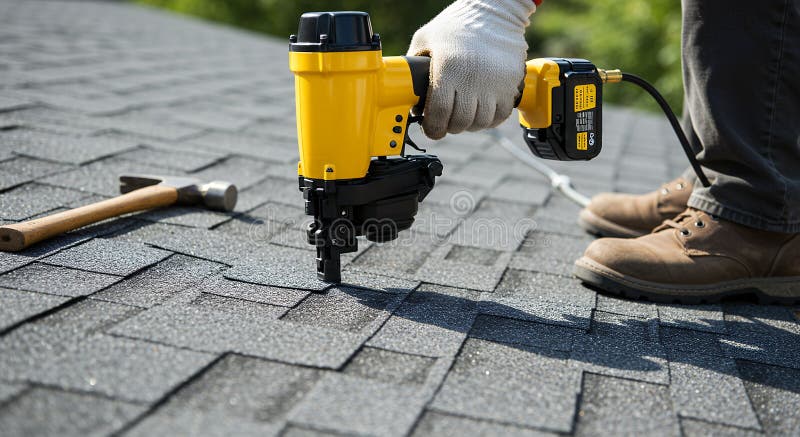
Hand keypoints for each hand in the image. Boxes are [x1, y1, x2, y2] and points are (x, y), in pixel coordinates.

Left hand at [407, 0, 535, 138]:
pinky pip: (500, 116)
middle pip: (460, 122)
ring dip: (469, 124)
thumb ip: (413, 66)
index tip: (431, 129)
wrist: (494, 12)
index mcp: (448, 68)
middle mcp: (472, 79)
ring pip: (480, 123)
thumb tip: (406, 95)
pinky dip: (489, 119)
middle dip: (450, 127)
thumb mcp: (425, 39)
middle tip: (446, 121)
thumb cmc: (456, 25)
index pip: (439, 113)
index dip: (433, 128)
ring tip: (463, 115)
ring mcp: (495, 84)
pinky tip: (481, 111)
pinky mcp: (511, 85)